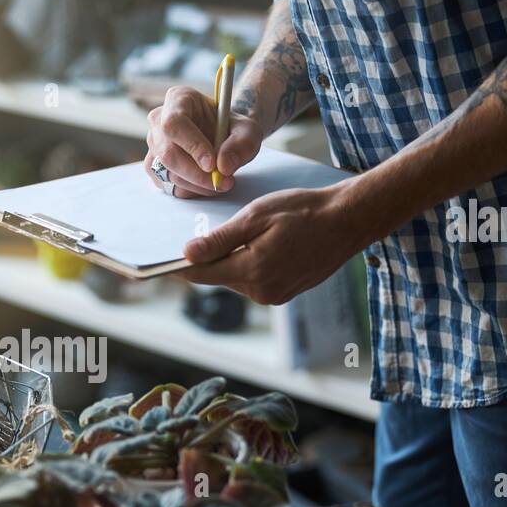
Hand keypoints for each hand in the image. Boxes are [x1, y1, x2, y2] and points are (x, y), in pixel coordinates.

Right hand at [144, 86, 263, 197]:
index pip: (174, 123)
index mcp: (178, 99)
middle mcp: (159, 120)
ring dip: (195, 185)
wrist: (225, 136)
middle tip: (221, 182)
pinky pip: (166, 185)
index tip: (212, 164)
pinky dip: (189, 190)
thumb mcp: (248, 131)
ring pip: (166, 172)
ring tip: (220, 183)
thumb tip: (224, 166)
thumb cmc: (232, 128)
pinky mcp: (154, 166)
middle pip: (167, 152)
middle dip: (195, 174)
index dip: (191, 145)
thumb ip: (242, 145)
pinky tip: (206, 185)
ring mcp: (154, 145)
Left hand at [180, 185, 369, 303]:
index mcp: (251, 271)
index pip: (200, 274)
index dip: (178, 267)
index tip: (158, 263)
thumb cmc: (303, 211)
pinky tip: (266, 245)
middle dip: (211, 258)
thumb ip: (220, 240)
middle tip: (212, 232)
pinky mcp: (284, 294)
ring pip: (236, 278)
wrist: (348, 221)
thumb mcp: (256, 217)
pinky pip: (255, 281)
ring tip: (252, 233)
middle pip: (218, 277)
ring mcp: (274, 296)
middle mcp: (260, 292)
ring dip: (233, 260)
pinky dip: (251, 264)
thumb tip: (187, 255)